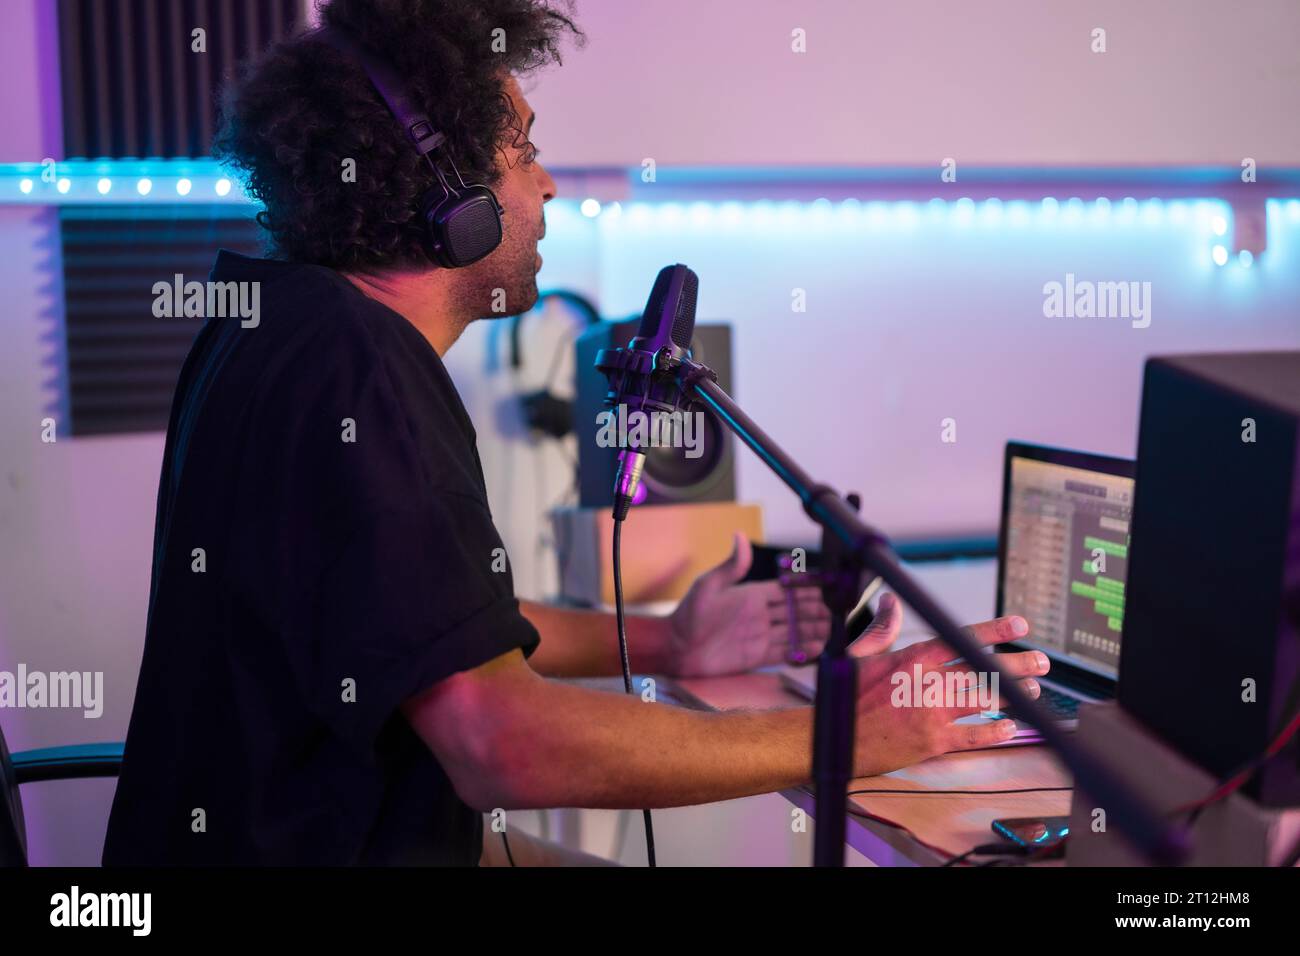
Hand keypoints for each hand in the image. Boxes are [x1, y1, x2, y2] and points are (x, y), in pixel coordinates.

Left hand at [667, 533, 831, 677]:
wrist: (676, 648)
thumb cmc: (688, 614)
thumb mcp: (708, 585)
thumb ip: (731, 566)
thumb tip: (740, 536)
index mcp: (752, 595)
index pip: (787, 590)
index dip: (806, 589)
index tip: (825, 587)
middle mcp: (760, 614)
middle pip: (796, 611)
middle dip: (816, 611)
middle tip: (836, 612)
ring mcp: (761, 635)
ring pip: (795, 631)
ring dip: (814, 630)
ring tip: (834, 631)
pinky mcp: (758, 656)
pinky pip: (786, 652)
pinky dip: (803, 651)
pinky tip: (819, 649)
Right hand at [848, 594, 1050, 776]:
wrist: (830, 737)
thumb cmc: (844, 696)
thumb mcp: (860, 654)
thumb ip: (883, 628)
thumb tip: (890, 601)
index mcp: (912, 658)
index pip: (960, 638)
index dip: (993, 630)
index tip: (1018, 626)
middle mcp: (927, 682)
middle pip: (982, 669)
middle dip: (1016, 664)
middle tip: (1040, 661)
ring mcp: (932, 713)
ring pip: (984, 699)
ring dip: (1014, 694)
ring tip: (1033, 690)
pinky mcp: (932, 742)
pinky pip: (972, 736)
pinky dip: (994, 732)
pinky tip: (1011, 728)